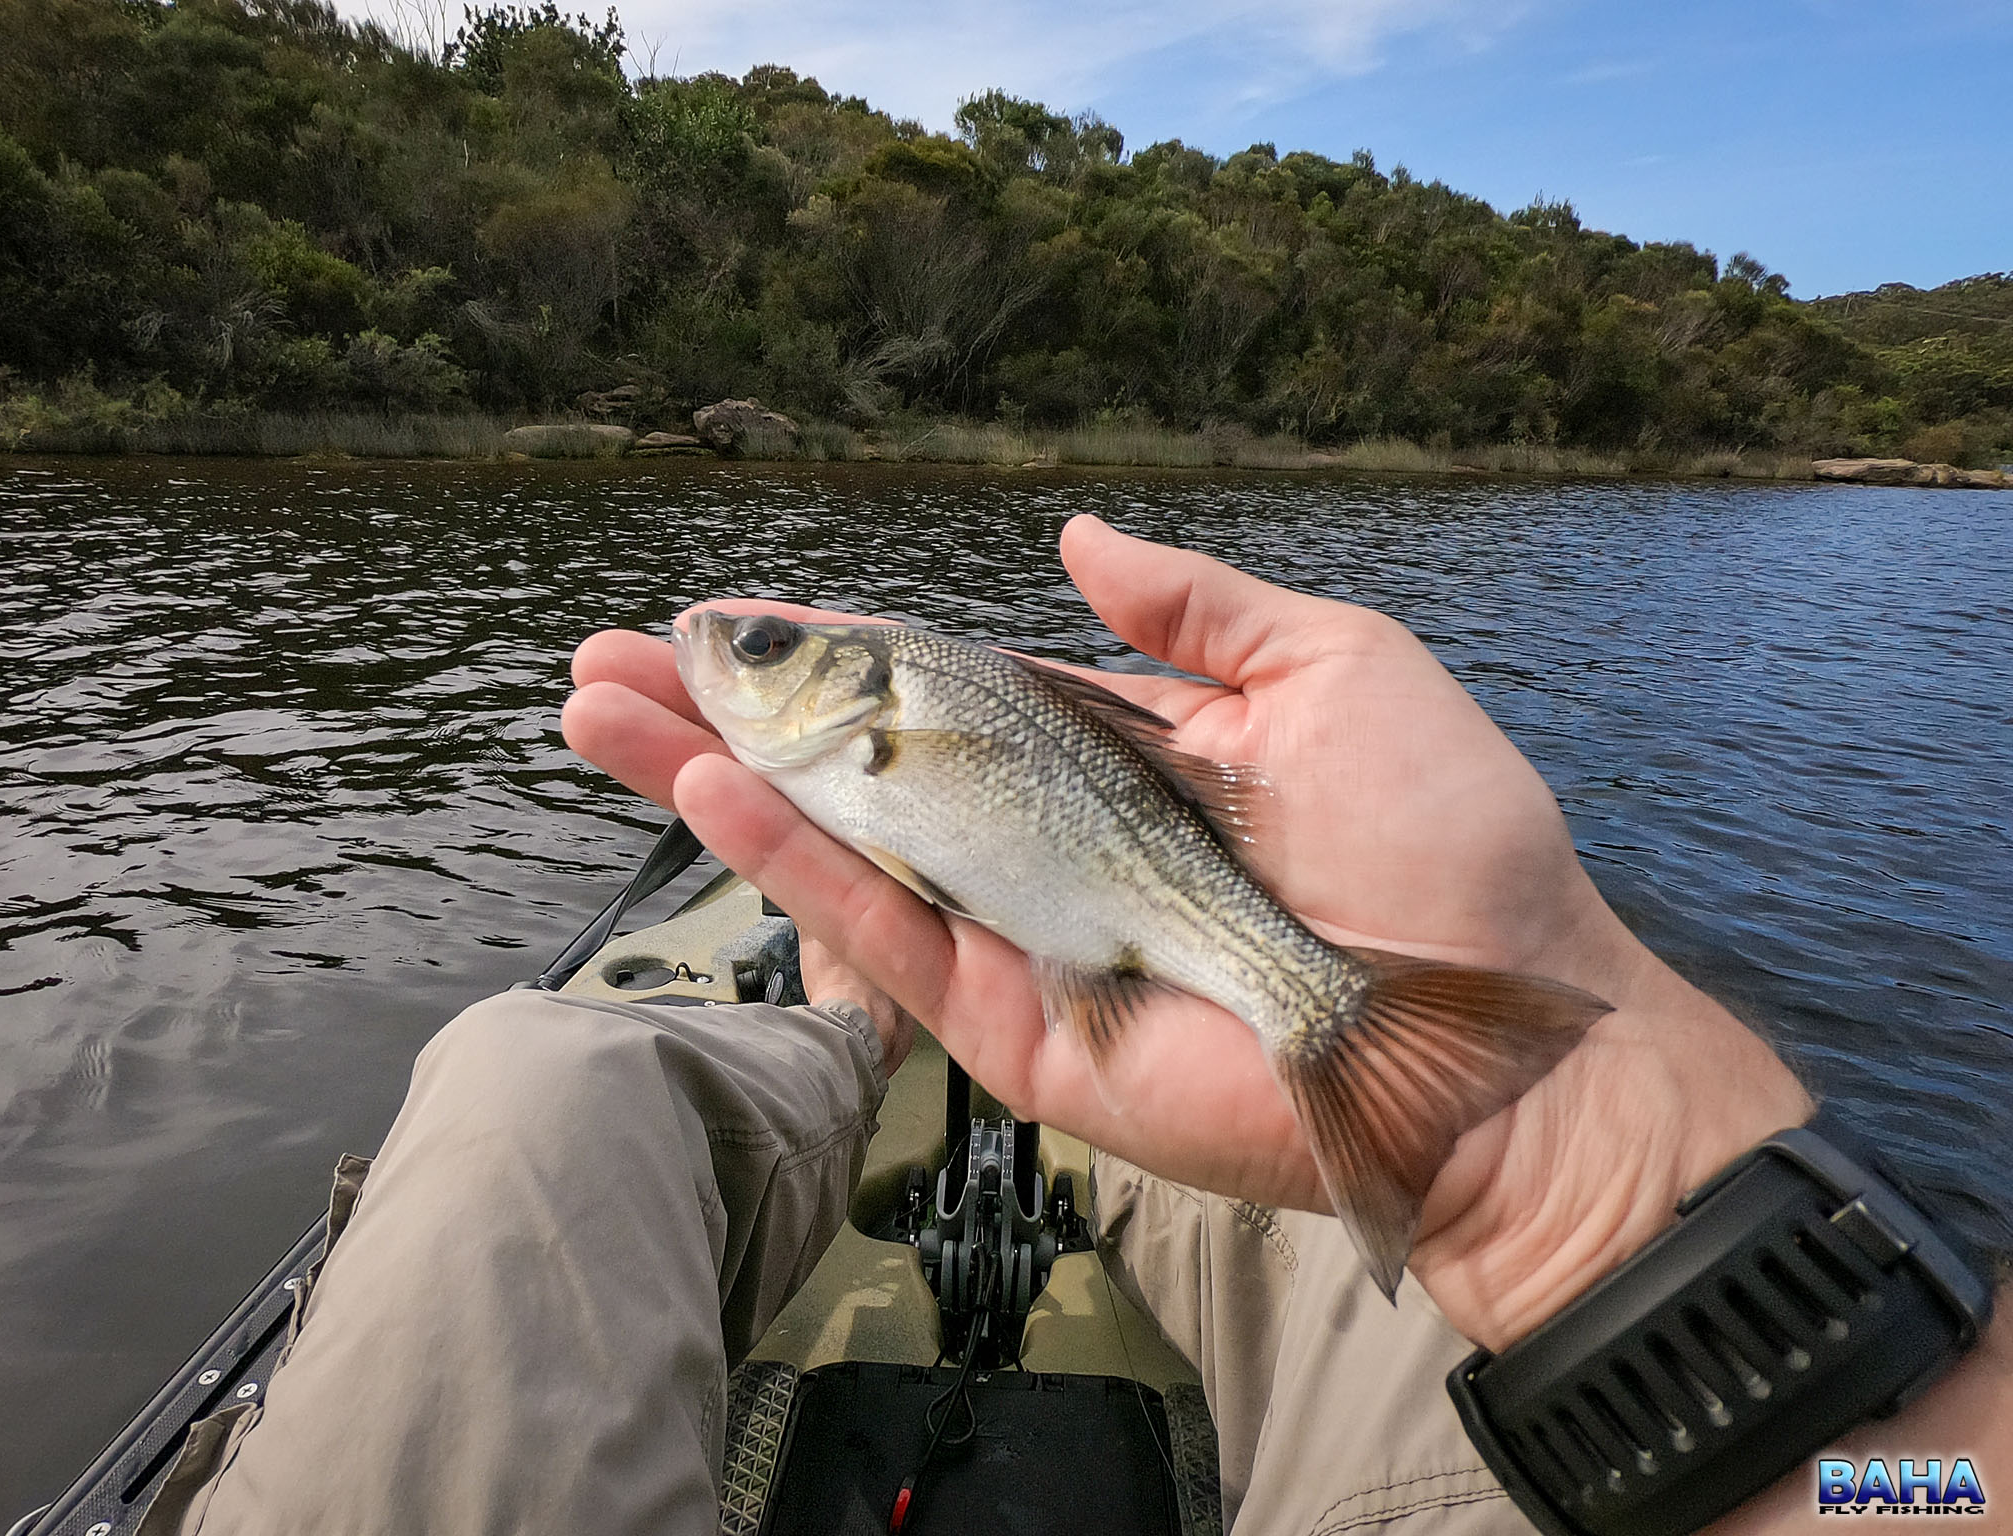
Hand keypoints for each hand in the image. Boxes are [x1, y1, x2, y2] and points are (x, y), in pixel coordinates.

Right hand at [562, 515, 1809, 1348]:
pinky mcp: (1013, 1024)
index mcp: (1110, 757)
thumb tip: (1072, 537)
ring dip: (711, 777)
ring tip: (597, 708)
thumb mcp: (1334, 667)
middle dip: (729, 711)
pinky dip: (790, 864)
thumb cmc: (1442, 840)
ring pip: (838, 848)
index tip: (734, 610)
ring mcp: (1019, 935)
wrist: (1480, 1029)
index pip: (938, 690)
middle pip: (855, 766)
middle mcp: (1044, 841)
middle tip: (611, 657)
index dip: (835, 649)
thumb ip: (1197, 606)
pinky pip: (884, 935)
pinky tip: (708, 791)